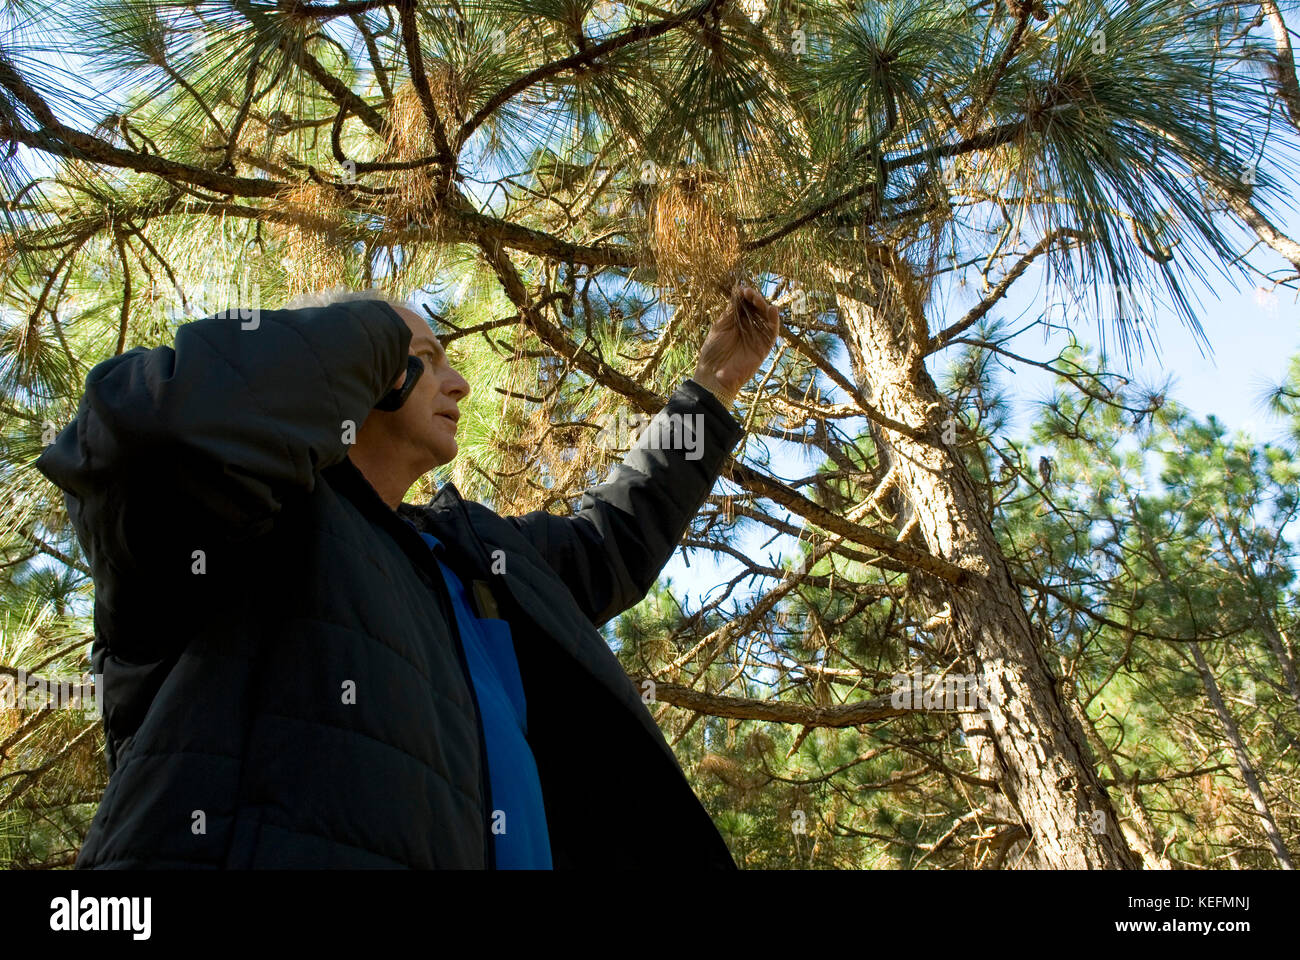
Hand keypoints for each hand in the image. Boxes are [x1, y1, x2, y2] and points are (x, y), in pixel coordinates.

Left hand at [692, 282, 779, 406]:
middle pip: (756, 308)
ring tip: (756, 299)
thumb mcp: (721, 326)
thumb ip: (732, 311)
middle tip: (748, 293)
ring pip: (765, 317)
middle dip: (754, 298)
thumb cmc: (713, 351)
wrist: (714, 375)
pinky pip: (772, 331)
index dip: (744, 295)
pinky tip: (771, 309)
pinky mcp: (764, 346)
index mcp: (736, 322)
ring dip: (763, 305)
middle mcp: (748, 327)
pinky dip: (774, 320)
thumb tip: (738, 292)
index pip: (744, 304)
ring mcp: (757, 336)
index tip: (741, 289)